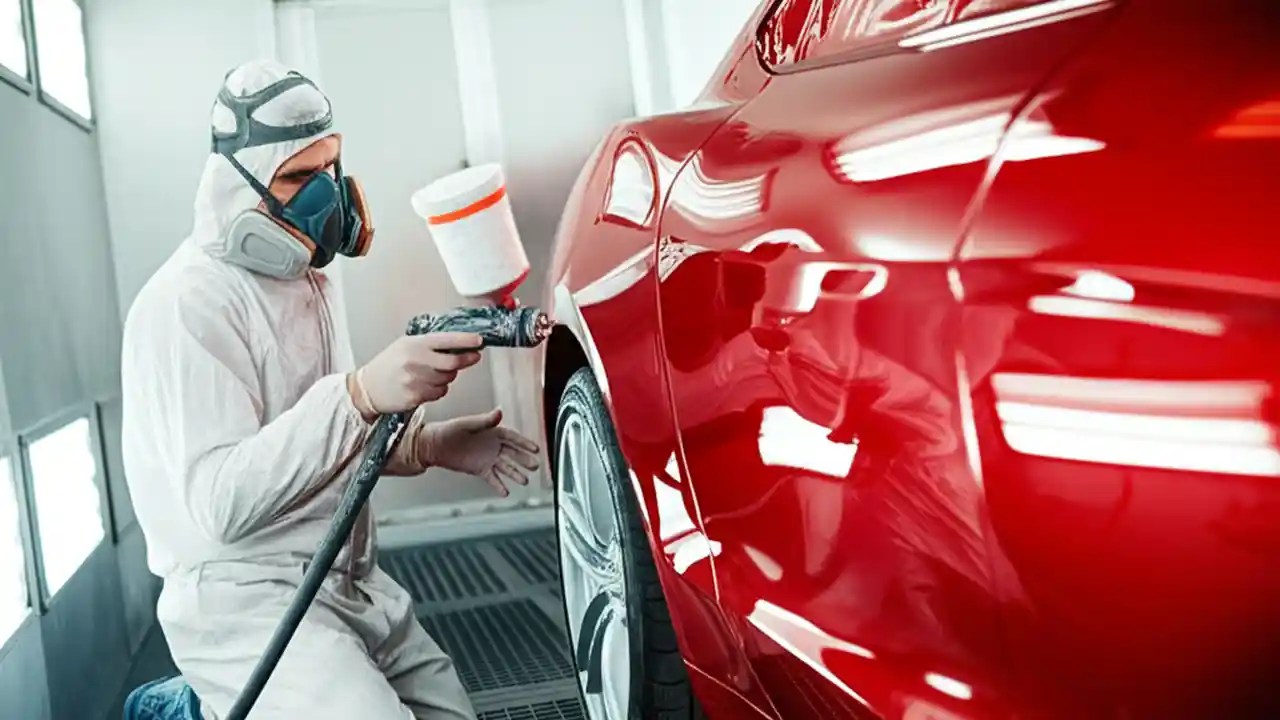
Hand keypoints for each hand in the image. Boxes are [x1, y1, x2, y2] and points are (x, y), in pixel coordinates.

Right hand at [349, 332, 482, 418]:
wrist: (367, 388)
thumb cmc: (388, 365)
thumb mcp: (405, 345)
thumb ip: (430, 344)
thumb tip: (460, 344)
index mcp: (414, 344)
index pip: (447, 340)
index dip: (467, 341)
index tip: (479, 341)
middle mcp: (416, 361)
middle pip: (454, 363)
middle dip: (467, 360)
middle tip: (472, 357)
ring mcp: (416, 380)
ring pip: (448, 379)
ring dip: (447, 376)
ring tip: (431, 373)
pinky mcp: (416, 396)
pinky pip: (439, 393)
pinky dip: (438, 390)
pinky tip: (424, 385)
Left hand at [419, 408, 540, 496]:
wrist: (433, 445)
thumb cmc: (448, 431)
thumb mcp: (467, 424)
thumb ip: (485, 421)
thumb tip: (499, 413)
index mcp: (492, 432)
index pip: (513, 438)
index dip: (525, 444)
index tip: (535, 449)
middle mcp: (492, 446)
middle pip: (513, 454)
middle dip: (524, 460)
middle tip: (535, 466)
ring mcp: (487, 458)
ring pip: (506, 467)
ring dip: (515, 474)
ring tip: (525, 481)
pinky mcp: (480, 469)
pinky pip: (493, 478)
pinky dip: (500, 485)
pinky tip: (506, 491)